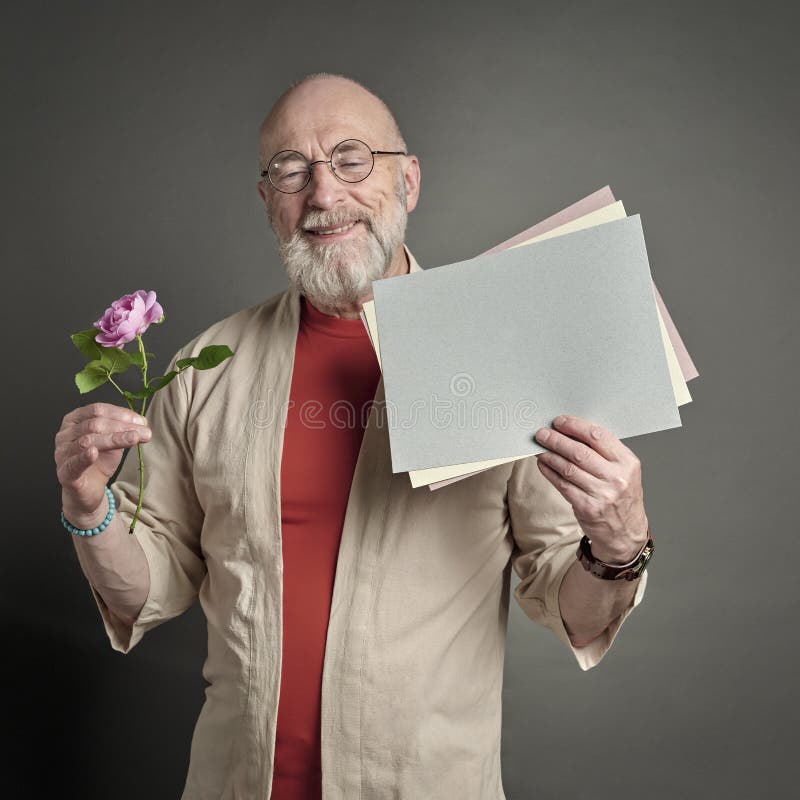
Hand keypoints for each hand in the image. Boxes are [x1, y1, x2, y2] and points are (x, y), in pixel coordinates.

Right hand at [55, 402, 150, 526]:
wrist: (89, 490)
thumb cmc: (99, 462)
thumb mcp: (113, 442)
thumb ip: (123, 431)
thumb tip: (143, 423)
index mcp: (75, 420)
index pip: (97, 410)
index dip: (121, 414)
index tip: (142, 421)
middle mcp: (65, 434)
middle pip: (94, 424)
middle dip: (122, 427)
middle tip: (145, 432)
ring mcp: (62, 453)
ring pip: (88, 440)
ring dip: (114, 438)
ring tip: (134, 438)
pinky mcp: (65, 473)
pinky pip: (74, 463)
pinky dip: (85, 457)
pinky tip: (94, 452)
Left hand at [534, 415, 647, 563]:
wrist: (626, 532)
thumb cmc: (621, 496)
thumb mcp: (623, 471)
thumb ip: (603, 452)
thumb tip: (570, 432)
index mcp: (627, 462)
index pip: (598, 436)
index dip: (575, 426)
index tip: (559, 421)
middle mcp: (617, 477)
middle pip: (580, 452)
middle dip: (557, 439)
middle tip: (542, 433)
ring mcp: (602, 494)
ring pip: (568, 468)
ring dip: (549, 455)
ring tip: (539, 447)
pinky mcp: (587, 507)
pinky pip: (563, 485)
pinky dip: (549, 472)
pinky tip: (543, 464)